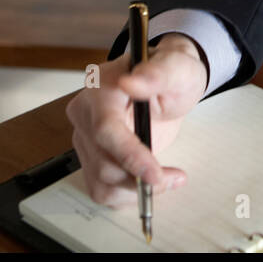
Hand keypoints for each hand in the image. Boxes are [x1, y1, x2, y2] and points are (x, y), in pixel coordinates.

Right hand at [65, 33, 208, 207]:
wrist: (169, 83)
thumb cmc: (172, 72)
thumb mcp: (176, 67)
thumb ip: (157, 73)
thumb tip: (132, 82)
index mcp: (100, 90)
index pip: (105, 129)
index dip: (128, 155)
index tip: (155, 173)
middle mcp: (86, 116)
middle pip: (102, 162)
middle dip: (139, 177)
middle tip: (174, 177)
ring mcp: (87, 140)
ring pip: (101, 181)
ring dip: (135, 190)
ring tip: (168, 179)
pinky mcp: (94, 158)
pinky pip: (103, 189)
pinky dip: (128, 194)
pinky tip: (151, 183)